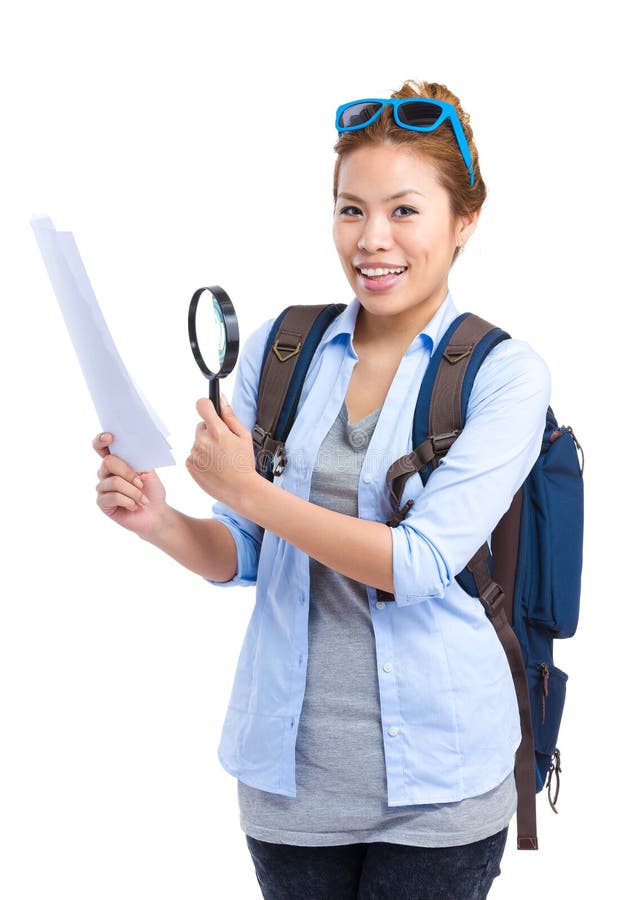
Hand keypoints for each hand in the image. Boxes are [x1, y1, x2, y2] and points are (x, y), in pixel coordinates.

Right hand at [92, 432, 168, 536]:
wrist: (155, 513)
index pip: (100, 447)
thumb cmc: (152, 491)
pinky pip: (113, 497)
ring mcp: (102, 487)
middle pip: (108, 462)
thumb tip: (130, 448)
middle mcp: (105, 472)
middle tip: (141, 483)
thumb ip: (137, 459)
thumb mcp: (148, 471)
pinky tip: (134, 506)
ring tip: (143, 499)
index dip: (101, 440)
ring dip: (134, 492)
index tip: (110, 437)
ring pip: (114, 482)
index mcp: (116, 461)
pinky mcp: (102, 502)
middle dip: (128, 473)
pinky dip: (129, 501)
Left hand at [185, 393, 257, 508]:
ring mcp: (194, 453)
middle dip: (211, 431)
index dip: (206, 405)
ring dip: (206, 446)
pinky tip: (213, 466)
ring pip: (198, 441)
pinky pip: (194, 454)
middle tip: (224, 445)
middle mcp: (203, 441)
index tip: (210, 409)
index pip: (202, 405)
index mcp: (217, 431)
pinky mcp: (189, 464)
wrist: (239, 489)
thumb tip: (221, 399)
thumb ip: (230, 416)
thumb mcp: (244, 436)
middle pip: (201, 426)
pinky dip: (201, 458)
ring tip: (220, 459)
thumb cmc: (244, 463)